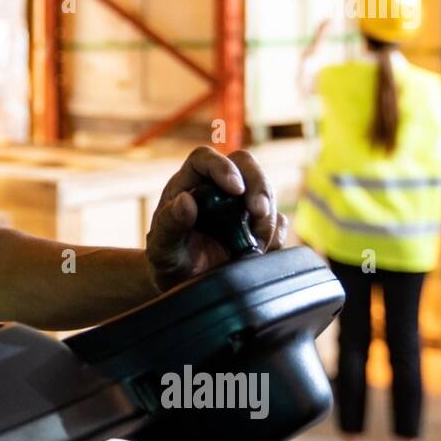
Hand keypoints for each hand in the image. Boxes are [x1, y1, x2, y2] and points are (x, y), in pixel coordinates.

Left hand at [145, 147, 287, 293]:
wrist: (184, 282)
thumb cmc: (168, 259)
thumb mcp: (162, 247)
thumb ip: (169, 224)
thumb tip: (186, 201)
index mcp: (188, 183)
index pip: (204, 158)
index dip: (223, 167)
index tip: (236, 189)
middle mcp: (215, 187)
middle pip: (245, 165)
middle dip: (258, 186)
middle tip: (259, 213)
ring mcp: (239, 204)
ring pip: (265, 191)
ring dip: (267, 217)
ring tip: (254, 246)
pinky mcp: (258, 223)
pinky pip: (278, 220)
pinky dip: (276, 235)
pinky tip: (261, 252)